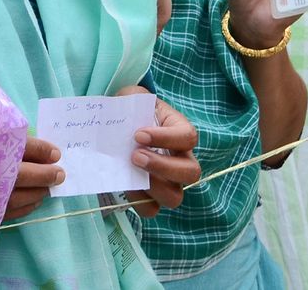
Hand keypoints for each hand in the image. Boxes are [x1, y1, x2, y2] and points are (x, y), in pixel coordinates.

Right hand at [3, 136, 62, 220]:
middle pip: (20, 175)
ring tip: (50, 187)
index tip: (56, 153)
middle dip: (45, 174)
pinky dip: (28, 206)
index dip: (40, 150)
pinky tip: (37, 199)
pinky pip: (10, 212)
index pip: (19, 147)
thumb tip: (49, 152)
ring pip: (17, 197)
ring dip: (38, 192)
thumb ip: (18, 143)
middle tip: (60, 173)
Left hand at [116, 86, 200, 217]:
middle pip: (191, 172)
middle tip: (135, 156)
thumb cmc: (130, 109)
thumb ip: (127, 104)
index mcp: (180, 131)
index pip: (188, 137)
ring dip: (152, 187)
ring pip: (174, 196)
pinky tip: (122, 183)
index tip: (138, 134)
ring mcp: (168, 180)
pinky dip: (137, 200)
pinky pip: (150, 208)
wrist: (119, 123)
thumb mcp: (131, 99)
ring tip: (129, 171)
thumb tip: (116, 122)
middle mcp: (181, 159)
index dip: (166, 138)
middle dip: (163, 167)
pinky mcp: (150, 195)